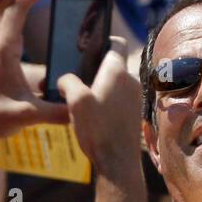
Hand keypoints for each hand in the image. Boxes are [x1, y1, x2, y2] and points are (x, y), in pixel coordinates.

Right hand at [57, 35, 142, 177]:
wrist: (118, 162)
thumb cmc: (98, 130)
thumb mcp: (76, 101)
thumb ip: (69, 82)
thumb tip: (67, 80)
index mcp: (118, 72)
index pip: (117, 43)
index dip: (102, 39)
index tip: (88, 46)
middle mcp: (130, 81)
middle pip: (113, 63)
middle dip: (94, 67)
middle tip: (75, 76)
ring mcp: (134, 97)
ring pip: (114, 82)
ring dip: (99, 85)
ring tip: (79, 98)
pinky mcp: (133, 112)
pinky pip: (118, 97)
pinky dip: (105, 99)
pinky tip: (91, 114)